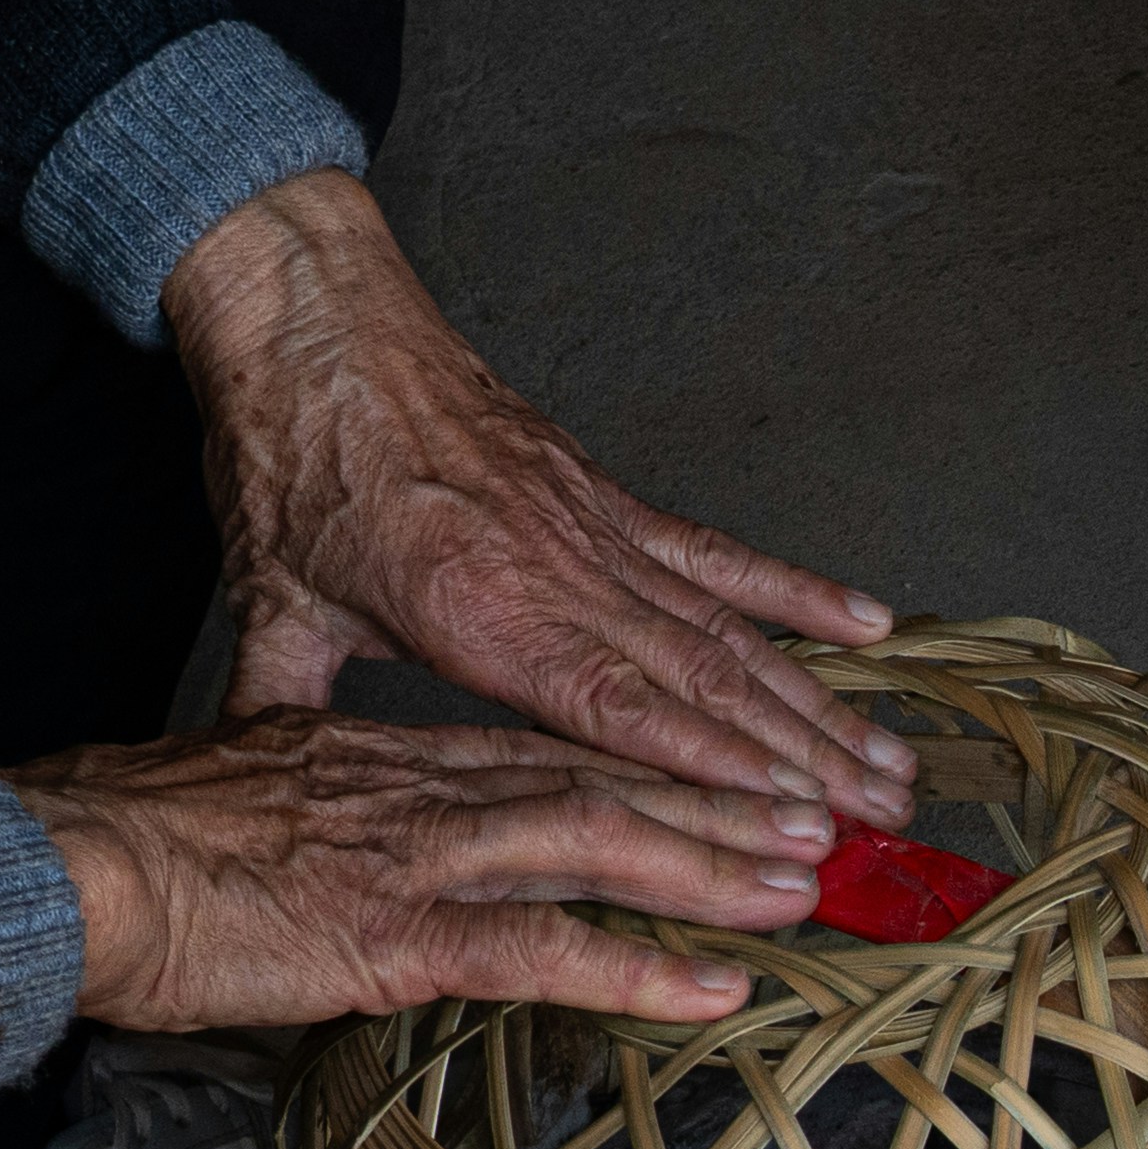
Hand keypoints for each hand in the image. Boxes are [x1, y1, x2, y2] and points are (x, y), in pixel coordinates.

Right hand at [9, 713, 827, 1031]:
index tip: (734, 776)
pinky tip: (712, 992)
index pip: (551, 753)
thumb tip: (351, 854)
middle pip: (603, 785)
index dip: (656, 765)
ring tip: (804, 887)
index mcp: (392, 759)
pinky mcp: (393, 929)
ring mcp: (416, 854)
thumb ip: (323, 822)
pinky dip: (634, 969)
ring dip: (712, 869)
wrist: (59, 864)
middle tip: (819, 822)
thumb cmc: (130, 845)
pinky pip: (540, 950)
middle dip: (721, 804)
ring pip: (598, 846)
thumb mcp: (247, 803)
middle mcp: (424, 790)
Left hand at [165, 171, 918, 825]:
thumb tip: (259, 785)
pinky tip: (870, 624)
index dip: (712, 767)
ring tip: (888, 759)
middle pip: (705, 677)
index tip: (788, 815)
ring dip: (816, 699)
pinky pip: (719, 554)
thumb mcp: (268, 598)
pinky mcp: (607, 497)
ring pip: (729, 627)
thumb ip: (282, 703)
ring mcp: (595, 530)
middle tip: (879, 818)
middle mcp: (558, 570)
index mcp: (479, 608)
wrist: (316, 330)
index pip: (617, 708)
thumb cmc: (294, 460)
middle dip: (801, 758)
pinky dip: (796, 591)